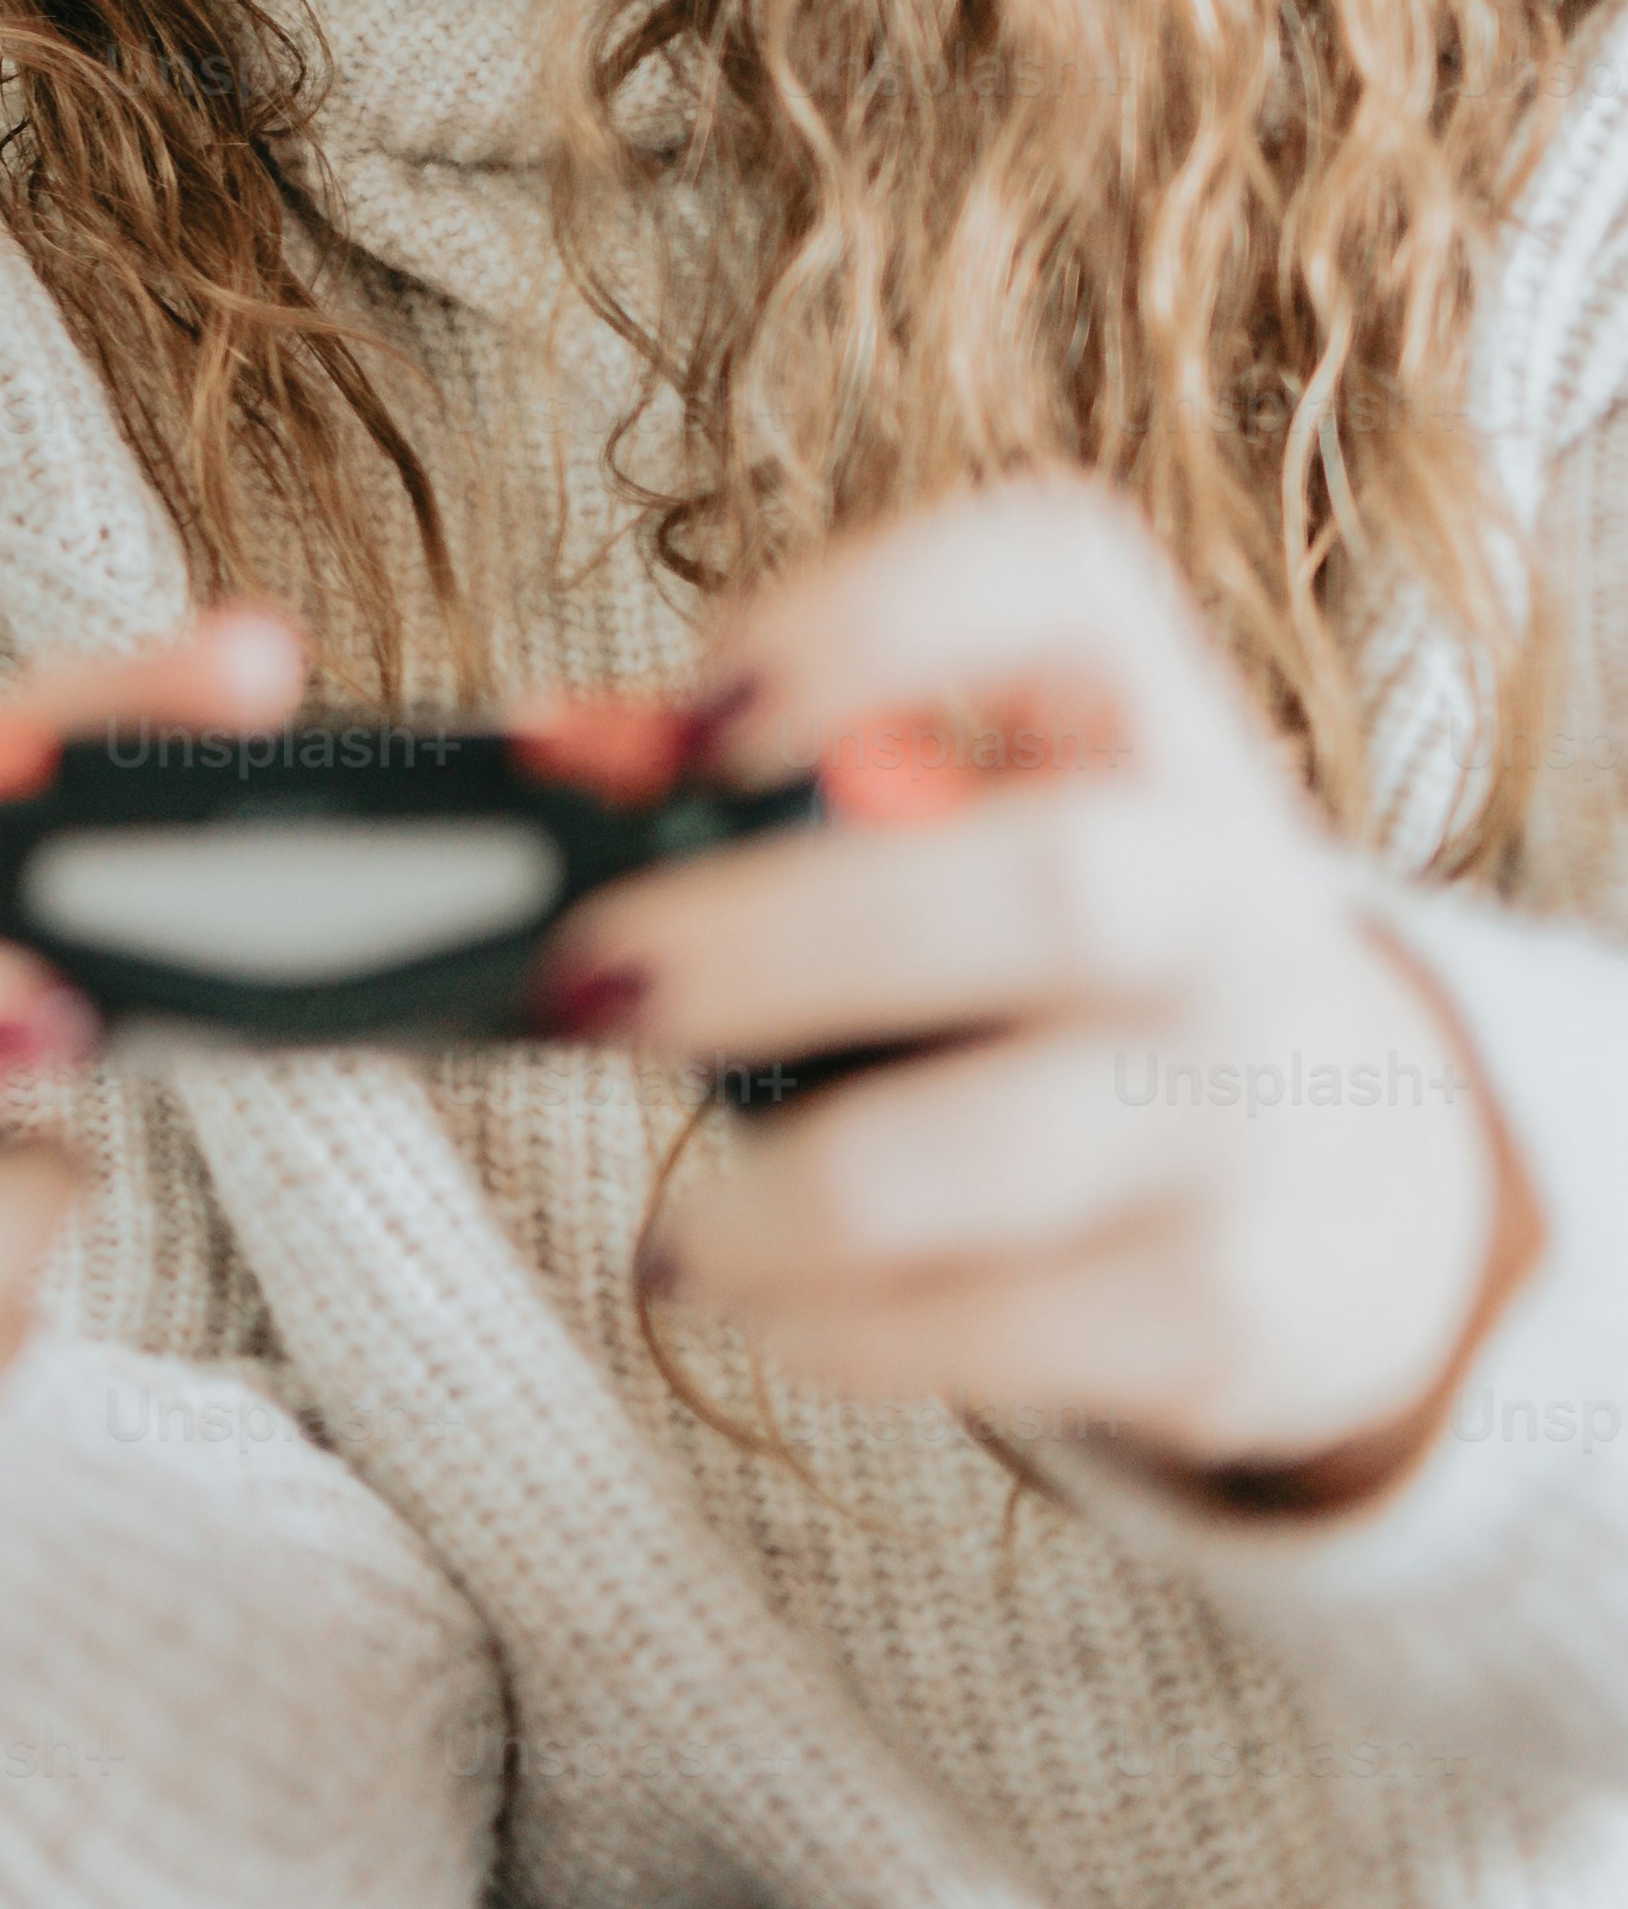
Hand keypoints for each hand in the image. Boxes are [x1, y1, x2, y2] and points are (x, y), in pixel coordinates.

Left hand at [548, 476, 1524, 1493]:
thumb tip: (548, 752)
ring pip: (1006, 1149)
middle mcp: (1235, 905)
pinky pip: (1008, 1329)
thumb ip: (756, 775)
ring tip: (676, 1237)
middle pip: (1052, 892)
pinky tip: (768, 1305)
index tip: (707, 708)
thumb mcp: (972, 832)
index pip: (1064, 580)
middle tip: (593, 988)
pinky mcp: (1234, 1308)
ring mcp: (1253, 1111)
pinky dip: (848, 1327)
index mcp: (1152, 734)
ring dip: (787, 1197)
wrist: (1361, 1179)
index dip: (882, 619)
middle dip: (784, 941)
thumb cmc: (1078, 968)